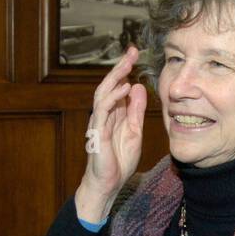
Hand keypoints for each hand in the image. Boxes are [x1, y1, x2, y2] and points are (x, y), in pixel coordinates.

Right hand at [75, 46, 146, 222]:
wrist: (108, 183)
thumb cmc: (119, 161)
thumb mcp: (134, 132)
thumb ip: (135, 111)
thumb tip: (137, 87)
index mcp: (114, 113)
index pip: (118, 86)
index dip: (126, 70)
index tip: (136, 54)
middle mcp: (104, 114)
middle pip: (110, 85)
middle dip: (121, 67)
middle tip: (132, 51)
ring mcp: (99, 122)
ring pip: (103, 92)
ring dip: (115, 77)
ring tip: (127, 64)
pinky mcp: (97, 132)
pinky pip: (103, 110)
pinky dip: (113, 97)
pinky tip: (124, 88)